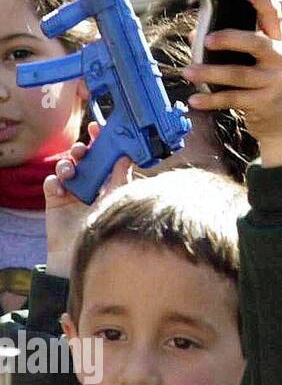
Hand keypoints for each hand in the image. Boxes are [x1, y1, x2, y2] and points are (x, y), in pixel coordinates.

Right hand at [43, 125, 132, 278]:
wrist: (83, 255)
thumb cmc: (106, 230)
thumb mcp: (115, 202)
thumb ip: (119, 180)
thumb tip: (126, 157)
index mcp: (108, 183)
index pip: (106, 158)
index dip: (103, 143)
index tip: (100, 129)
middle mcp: (90, 185)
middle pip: (84, 159)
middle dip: (83, 149)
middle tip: (84, 147)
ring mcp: (72, 192)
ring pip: (67, 167)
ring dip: (68, 163)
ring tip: (72, 169)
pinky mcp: (55, 201)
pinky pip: (51, 184)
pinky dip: (55, 181)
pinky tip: (60, 187)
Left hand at [182, 0, 281, 168]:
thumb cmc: (268, 89)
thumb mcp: (262, 66)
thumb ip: (238, 49)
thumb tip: (198, 34)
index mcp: (279, 45)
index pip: (273, 16)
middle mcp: (281, 60)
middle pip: (256, 43)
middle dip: (230, 39)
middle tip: (206, 41)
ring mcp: (276, 82)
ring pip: (238, 74)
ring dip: (209, 73)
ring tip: (188, 73)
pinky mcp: (266, 102)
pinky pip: (233, 98)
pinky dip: (211, 99)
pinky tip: (195, 101)